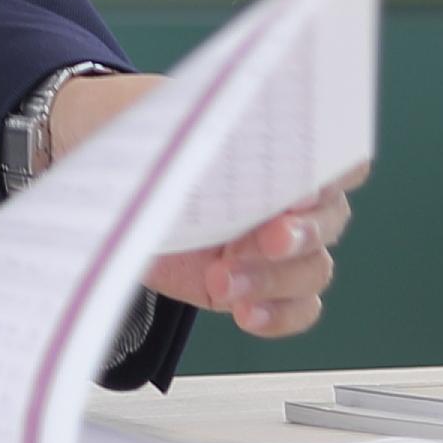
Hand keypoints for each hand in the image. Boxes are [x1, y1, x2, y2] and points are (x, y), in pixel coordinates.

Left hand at [41, 69, 363, 340]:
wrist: (106, 170)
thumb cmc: (142, 136)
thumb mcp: (161, 126)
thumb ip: (193, 138)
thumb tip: (199, 149)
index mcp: (281, 144)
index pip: (336, 156)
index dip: (329, 173)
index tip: (298, 187)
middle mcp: (289, 195)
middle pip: (329, 218)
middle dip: (301, 232)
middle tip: (266, 239)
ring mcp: (276, 243)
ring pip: (313, 268)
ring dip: (275, 279)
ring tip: (222, 282)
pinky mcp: (258, 282)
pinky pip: (296, 307)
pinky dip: (278, 315)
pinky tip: (245, 314)